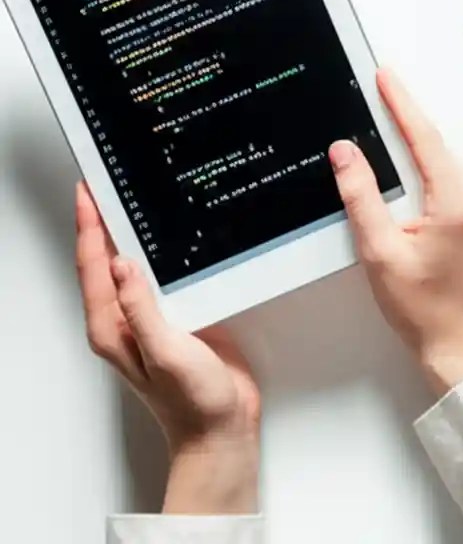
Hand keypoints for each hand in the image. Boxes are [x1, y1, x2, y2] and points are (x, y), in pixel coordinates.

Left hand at [75, 183, 260, 514]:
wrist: (222, 428)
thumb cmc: (191, 403)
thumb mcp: (164, 352)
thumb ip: (141, 309)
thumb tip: (121, 265)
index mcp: (111, 327)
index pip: (93, 265)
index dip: (89, 224)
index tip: (89, 190)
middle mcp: (125, 321)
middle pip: (106, 260)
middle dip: (102, 222)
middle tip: (105, 183)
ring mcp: (151, 320)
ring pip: (134, 267)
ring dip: (132, 235)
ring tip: (133, 200)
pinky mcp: (178, 320)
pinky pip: (164, 279)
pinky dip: (164, 255)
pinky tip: (174, 240)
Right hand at [329, 70, 462, 395]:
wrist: (461, 344)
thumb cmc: (426, 308)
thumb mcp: (380, 251)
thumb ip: (361, 196)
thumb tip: (346, 152)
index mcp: (457, 199)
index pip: (423, 137)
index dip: (401, 103)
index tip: (384, 75)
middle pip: (431, 144)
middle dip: (401, 117)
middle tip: (372, 88)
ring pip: (436, 161)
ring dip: (408, 143)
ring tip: (376, 115)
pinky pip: (442, 178)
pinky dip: (418, 165)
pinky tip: (395, 161)